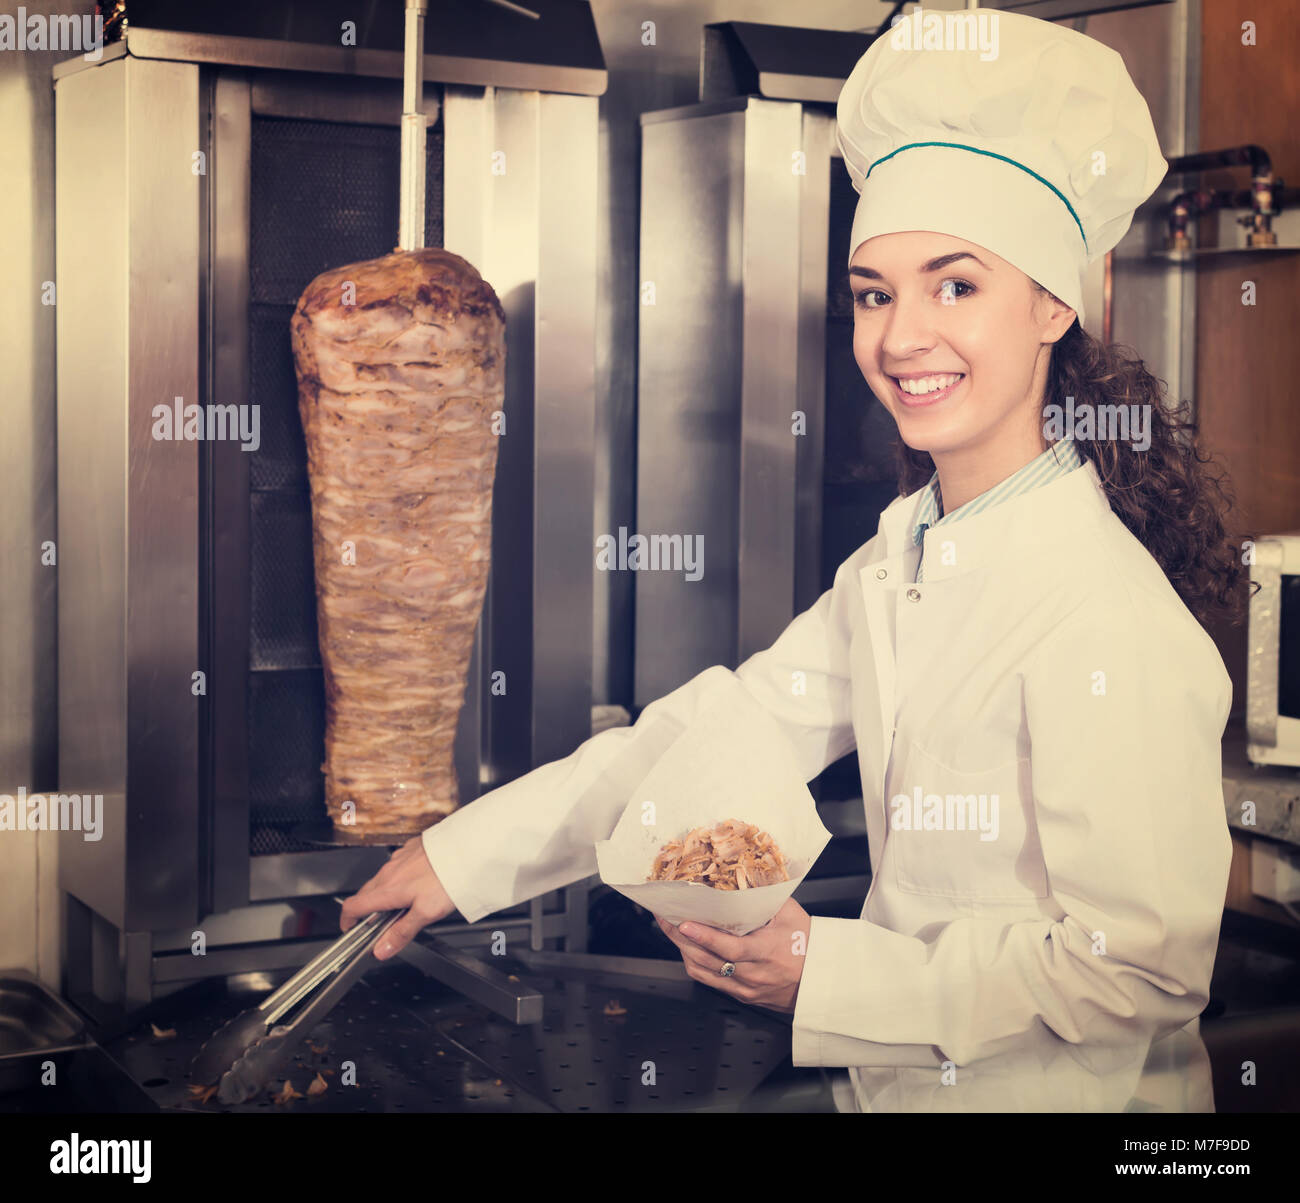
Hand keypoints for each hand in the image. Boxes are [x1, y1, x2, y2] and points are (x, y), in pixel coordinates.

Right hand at [339, 836, 455, 959]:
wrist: (466, 847)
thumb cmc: (448, 877)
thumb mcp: (425, 913)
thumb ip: (401, 932)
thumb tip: (381, 949)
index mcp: (388, 889)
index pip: (353, 905)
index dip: (347, 920)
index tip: (350, 929)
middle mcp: (389, 871)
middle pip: (366, 893)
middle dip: (365, 909)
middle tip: (376, 924)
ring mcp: (399, 858)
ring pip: (382, 879)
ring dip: (382, 893)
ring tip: (399, 907)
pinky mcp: (412, 849)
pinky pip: (397, 866)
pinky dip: (398, 878)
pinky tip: (415, 884)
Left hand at [655, 897, 811, 1013]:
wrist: (822, 981)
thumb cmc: (808, 945)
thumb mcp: (792, 914)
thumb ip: (766, 898)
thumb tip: (743, 877)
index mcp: (767, 952)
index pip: (730, 949)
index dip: (705, 937)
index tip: (685, 923)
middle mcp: (754, 974)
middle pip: (708, 961)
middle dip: (681, 939)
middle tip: (664, 918)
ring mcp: (746, 988)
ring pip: (704, 973)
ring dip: (683, 951)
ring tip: (670, 930)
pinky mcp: (742, 996)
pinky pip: (711, 981)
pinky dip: (695, 964)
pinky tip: (687, 949)